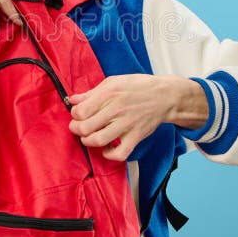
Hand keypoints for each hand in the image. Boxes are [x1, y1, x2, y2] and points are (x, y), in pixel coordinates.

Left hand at [67, 74, 208, 160]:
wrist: (165, 96)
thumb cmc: (138, 87)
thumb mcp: (113, 82)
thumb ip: (91, 92)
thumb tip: (72, 100)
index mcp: (109, 93)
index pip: (80, 110)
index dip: (75, 114)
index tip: (78, 113)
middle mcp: (117, 109)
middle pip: (85, 127)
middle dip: (76, 129)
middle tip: (78, 127)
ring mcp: (127, 124)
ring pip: (98, 140)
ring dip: (87, 141)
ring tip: (88, 137)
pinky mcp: (136, 136)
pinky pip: (120, 153)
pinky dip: (109, 154)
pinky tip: (106, 148)